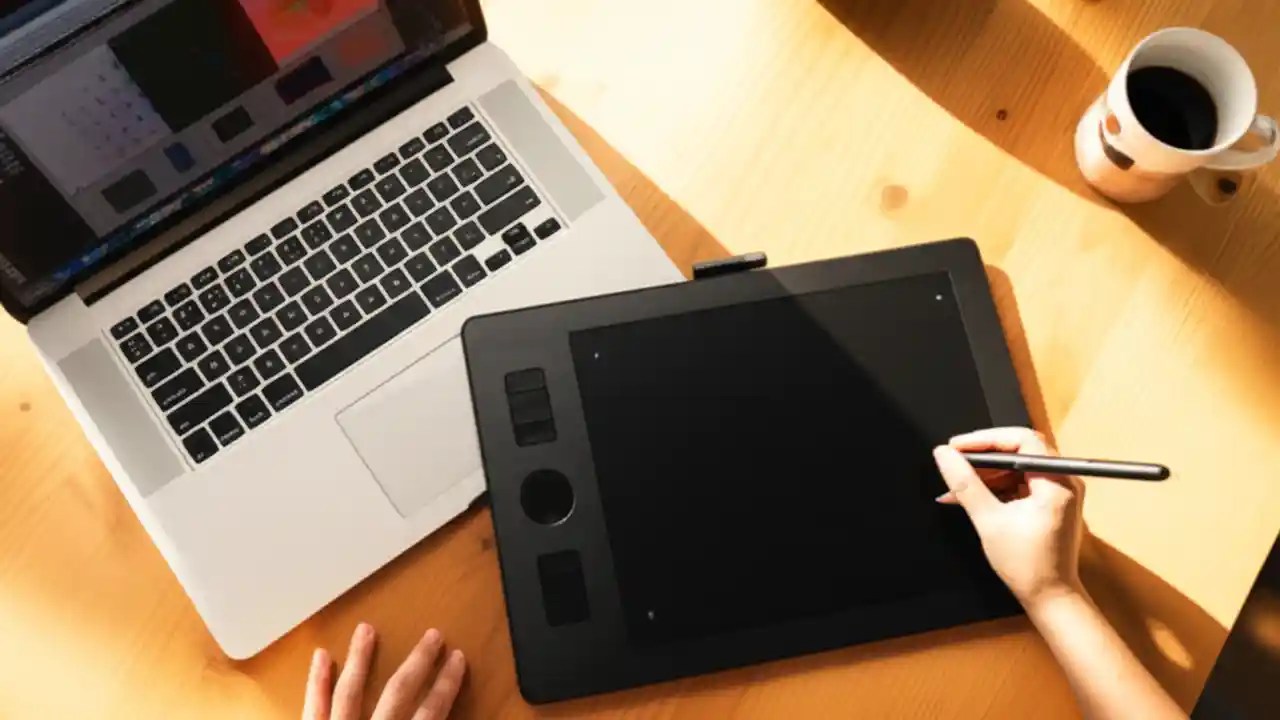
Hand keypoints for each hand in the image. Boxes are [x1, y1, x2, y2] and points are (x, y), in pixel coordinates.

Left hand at [303, 624, 466, 719]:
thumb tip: (447, 714)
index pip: (431, 713)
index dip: (446, 685)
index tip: (457, 660)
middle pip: (398, 692)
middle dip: (417, 662)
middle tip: (433, 635)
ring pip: (350, 692)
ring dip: (361, 659)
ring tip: (367, 629)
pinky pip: (313, 708)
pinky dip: (317, 682)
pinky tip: (322, 655)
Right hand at [932, 427, 1085, 608]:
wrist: (1050, 597)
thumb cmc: (1026, 564)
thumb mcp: (988, 521)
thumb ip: (965, 484)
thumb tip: (943, 455)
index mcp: (1056, 482)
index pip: (1021, 440)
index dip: (985, 439)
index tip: (957, 446)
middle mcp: (1064, 481)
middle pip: (1020, 450)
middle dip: (984, 456)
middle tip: (954, 460)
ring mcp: (1060, 492)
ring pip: (1017, 467)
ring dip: (986, 474)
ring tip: (956, 485)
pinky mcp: (1052, 503)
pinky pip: (1020, 483)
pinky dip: (996, 488)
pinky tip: (969, 497)